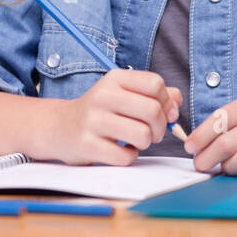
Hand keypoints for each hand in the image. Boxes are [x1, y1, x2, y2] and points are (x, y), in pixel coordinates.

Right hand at [50, 69, 180, 165]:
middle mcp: (102, 96)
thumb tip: (176, 104)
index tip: (162, 112)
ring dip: (146, 143)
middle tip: (153, 133)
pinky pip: (126, 157)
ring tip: (135, 141)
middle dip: (160, 127)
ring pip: (143, 135)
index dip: (166, 101)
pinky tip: (119, 150)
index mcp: (114, 79)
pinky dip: (129, 157)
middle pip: (153, 111)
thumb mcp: (123, 93)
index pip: (155, 84)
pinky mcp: (88, 145)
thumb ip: (154, 94)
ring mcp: (93, 121)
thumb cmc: (100, 111)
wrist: (60, 127)